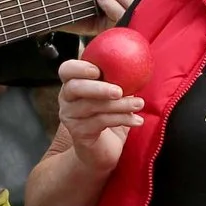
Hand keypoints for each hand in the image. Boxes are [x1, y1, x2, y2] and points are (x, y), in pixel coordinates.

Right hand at [54, 57, 142, 172]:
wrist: (101, 150)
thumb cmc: (108, 116)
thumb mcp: (113, 95)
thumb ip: (118, 77)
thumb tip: (139, 55)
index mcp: (73, 83)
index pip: (67, 70)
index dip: (79, 67)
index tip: (97, 70)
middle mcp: (66, 99)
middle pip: (74, 88)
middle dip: (98, 88)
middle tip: (119, 91)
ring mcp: (70, 117)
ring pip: (92, 107)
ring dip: (119, 105)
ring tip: (139, 104)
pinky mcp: (79, 133)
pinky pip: (101, 122)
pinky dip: (122, 119)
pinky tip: (137, 120)